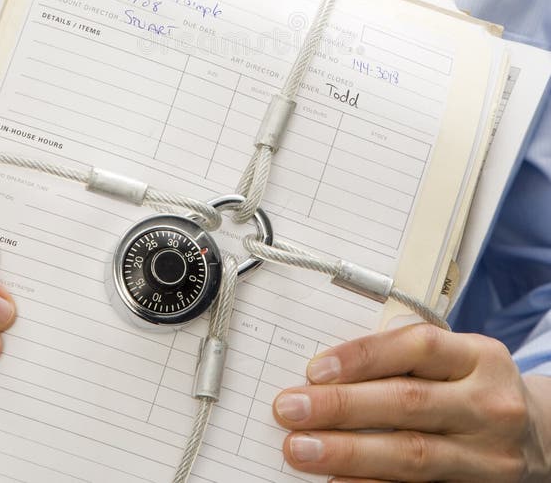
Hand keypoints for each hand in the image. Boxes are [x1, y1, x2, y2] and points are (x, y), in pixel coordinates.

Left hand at [273, 324, 550, 480]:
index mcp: (480, 357)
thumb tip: (338, 356)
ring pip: (411, 454)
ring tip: (301, 449)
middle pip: (408, 403)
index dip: (363, 356)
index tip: (315, 368)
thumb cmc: (479, 387)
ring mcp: (487, 456)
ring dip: (348, 452)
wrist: (540, 439)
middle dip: (342, 407)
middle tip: (291, 409)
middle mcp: (488, 405)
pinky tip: (338, 482)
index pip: (417, 347)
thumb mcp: (460, 356)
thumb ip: (409, 347)